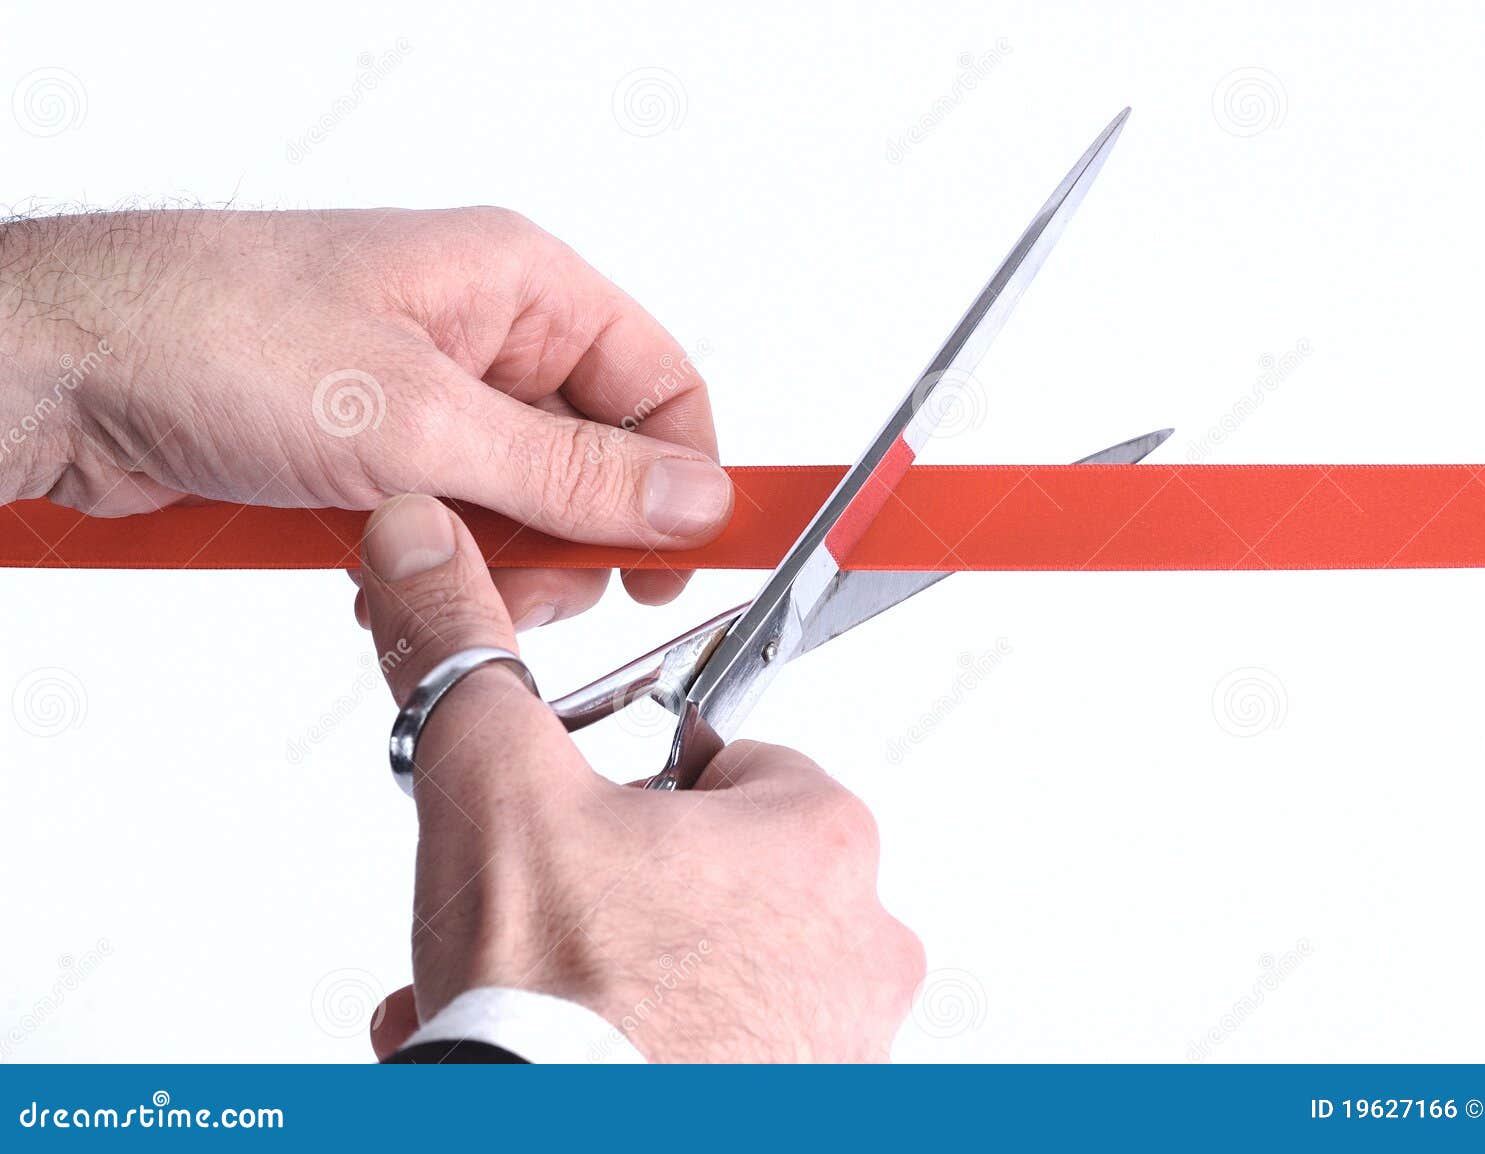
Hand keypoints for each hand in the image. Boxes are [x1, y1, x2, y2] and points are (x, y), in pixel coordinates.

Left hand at [0, 207, 731, 615]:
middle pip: (594, 463)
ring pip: (521, 512)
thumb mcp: (416, 416)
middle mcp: (482, 337)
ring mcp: (426, 399)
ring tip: (416, 571)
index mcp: (517, 286)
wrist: (56, 366)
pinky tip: (372, 578)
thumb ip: (567, 471)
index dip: (683, 478)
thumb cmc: (208, 332)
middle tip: (520, 584)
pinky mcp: (374, 455)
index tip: (680, 564)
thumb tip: (689, 500)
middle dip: (564, 538)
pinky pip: (449, 531)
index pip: (658, 385)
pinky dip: (427, 570)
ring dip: (486, 563)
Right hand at [357, 495, 924, 1061]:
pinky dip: (652, 1046)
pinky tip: (567, 1050)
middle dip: (620, 890)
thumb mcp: (495, 793)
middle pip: (716, 870)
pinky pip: (727, 1052)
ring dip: (626, 972)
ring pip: (716, 966)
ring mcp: (844, 1041)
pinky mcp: (809, 1108)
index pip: (727, 761)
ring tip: (542, 994)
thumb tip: (424, 549)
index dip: (633, 784)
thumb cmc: (557, 1004)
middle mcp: (859, 941)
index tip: (583, 822)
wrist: (557, 1143)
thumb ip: (463, 655)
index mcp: (816, 836)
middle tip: (546, 920)